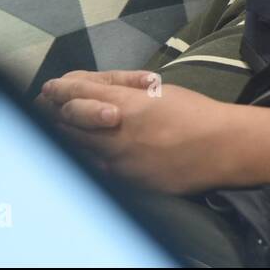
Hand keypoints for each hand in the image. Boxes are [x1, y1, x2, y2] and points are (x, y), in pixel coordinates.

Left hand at [37, 70, 243, 193]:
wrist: (222, 148)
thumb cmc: (196, 113)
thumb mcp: (159, 90)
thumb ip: (125, 90)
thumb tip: (99, 89)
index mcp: (126, 105)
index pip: (79, 93)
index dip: (60, 89)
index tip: (49, 87)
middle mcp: (116, 134)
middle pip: (68, 122)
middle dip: (55, 112)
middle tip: (47, 106)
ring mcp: (120, 161)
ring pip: (78, 147)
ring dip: (67, 135)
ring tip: (61, 127)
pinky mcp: (128, 182)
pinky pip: (97, 168)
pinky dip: (88, 156)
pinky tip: (88, 150)